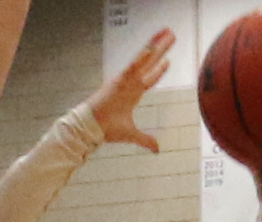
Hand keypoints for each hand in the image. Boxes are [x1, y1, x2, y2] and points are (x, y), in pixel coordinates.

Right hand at [84, 28, 173, 152]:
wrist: (91, 129)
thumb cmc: (106, 129)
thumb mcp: (131, 134)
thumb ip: (145, 139)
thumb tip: (157, 149)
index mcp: (132, 94)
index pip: (149, 78)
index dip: (159, 69)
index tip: (168, 60)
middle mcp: (130, 84)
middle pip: (149, 63)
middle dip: (160, 50)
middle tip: (171, 36)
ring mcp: (125, 80)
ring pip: (144, 60)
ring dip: (155, 47)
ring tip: (166, 33)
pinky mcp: (118, 81)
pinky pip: (131, 67)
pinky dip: (141, 58)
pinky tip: (151, 48)